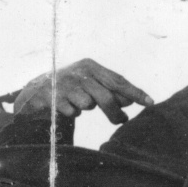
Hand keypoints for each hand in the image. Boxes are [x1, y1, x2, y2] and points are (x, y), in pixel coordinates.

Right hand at [7, 59, 152, 125]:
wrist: (36, 90)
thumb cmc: (70, 87)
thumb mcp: (90, 83)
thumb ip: (109, 90)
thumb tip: (130, 101)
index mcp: (91, 66)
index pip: (118, 80)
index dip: (135, 92)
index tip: (151, 102)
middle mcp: (79, 72)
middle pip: (106, 97)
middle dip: (115, 112)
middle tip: (121, 120)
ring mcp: (65, 84)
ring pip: (88, 105)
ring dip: (86, 108)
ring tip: (77, 103)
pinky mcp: (53, 97)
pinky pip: (73, 112)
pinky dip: (72, 113)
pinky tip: (64, 106)